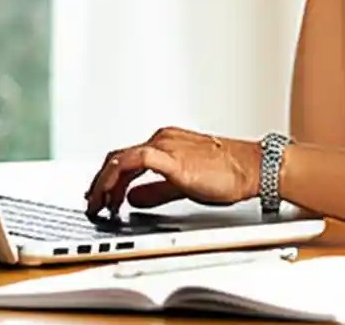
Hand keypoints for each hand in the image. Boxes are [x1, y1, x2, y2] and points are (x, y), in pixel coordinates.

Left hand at [84, 127, 261, 217]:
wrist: (252, 167)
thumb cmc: (228, 172)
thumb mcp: (182, 184)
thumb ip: (155, 190)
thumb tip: (132, 198)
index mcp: (164, 142)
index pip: (125, 157)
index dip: (107, 178)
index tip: (100, 197)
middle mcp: (161, 139)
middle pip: (117, 157)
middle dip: (99, 183)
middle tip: (93, 204)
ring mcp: (165, 146)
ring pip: (121, 159)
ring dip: (104, 183)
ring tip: (99, 204)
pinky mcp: (172, 158)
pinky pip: (135, 161)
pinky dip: (118, 178)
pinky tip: (114, 196)